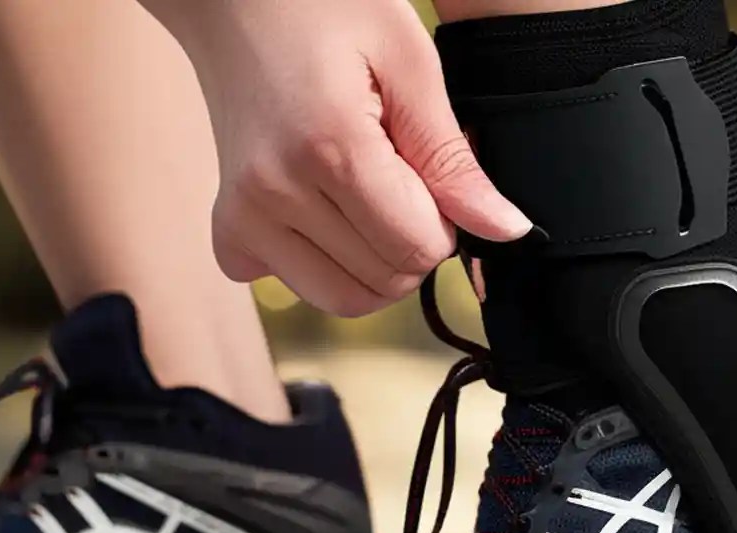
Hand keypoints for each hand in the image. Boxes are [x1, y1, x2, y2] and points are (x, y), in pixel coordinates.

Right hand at [142, 0, 530, 315]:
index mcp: (328, 148)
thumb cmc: (325, 10)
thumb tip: (507, 231)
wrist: (235, 2)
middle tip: (399, 178)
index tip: (430, 176)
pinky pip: (299, 285)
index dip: (445, 221)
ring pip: (346, 298)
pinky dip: (326, 263)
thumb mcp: (410, 63)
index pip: (419, 247)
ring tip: (366, 194)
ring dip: (375, 261)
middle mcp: (275, 194)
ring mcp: (244, 219)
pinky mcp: (229, 233)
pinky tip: (325, 207)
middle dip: (412, 241)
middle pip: (387, 280)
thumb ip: (453, 158)